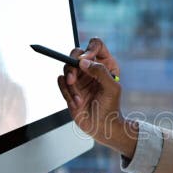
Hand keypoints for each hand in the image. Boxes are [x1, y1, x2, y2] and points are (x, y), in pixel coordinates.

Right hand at [57, 39, 134, 155]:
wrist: (102, 126)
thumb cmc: (111, 107)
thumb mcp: (112, 88)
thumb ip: (100, 72)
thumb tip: (82, 62)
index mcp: (105, 64)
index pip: (95, 45)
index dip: (90, 48)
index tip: (85, 60)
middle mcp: (91, 68)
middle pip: (76, 53)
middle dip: (72, 65)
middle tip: (73, 79)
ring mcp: (79, 77)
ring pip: (66, 67)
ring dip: (70, 85)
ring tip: (78, 99)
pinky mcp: (69, 88)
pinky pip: (60, 81)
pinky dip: (67, 92)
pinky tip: (77, 103)